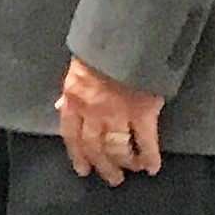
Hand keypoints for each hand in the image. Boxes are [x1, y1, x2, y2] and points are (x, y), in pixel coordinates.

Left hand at [56, 56, 164, 183]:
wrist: (124, 36)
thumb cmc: (100, 48)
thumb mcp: (77, 68)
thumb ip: (72, 90)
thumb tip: (62, 105)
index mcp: (75, 98)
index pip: (71, 133)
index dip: (77, 154)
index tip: (83, 168)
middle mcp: (93, 111)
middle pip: (94, 146)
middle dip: (102, 165)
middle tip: (111, 178)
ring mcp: (117, 113)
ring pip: (117, 147)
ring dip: (124, 163)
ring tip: (131, 171)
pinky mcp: (142, 112)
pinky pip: (145, 141)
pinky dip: (149, 156)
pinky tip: (152, 167)